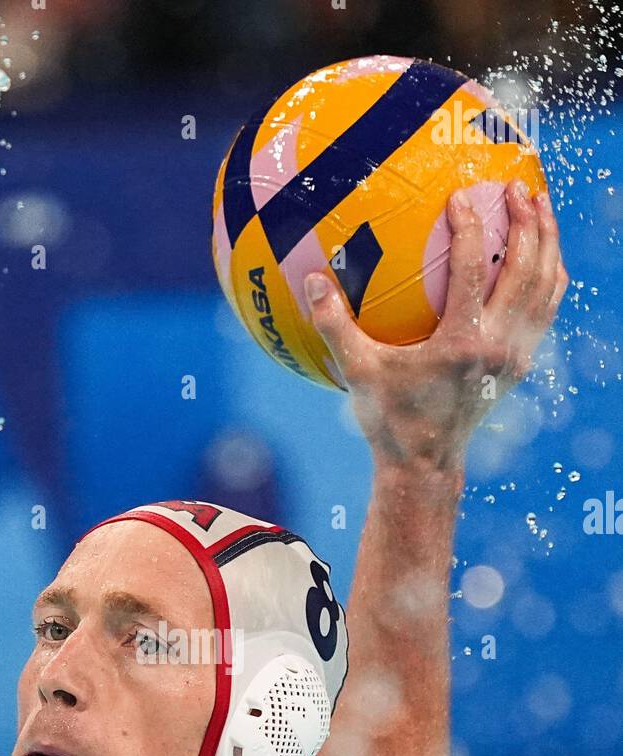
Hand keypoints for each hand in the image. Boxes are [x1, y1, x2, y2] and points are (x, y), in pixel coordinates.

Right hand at [304, 180, 568, 469]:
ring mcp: (513, 357)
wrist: (425, 466)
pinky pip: (544, 311)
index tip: (461, 197)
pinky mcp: (518, 365)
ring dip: (546, 243)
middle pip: (526, 271)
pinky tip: (541, 253)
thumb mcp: (358, 373)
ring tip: (541, 205)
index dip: (470, 228)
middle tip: (517, 187)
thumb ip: (334, 326)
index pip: (474, 271)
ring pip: (545, 289)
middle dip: (527, 223)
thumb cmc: (389, 420)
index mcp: (460, 344)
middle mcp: (496, 347)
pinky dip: (548, 277)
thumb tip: (310, 281)